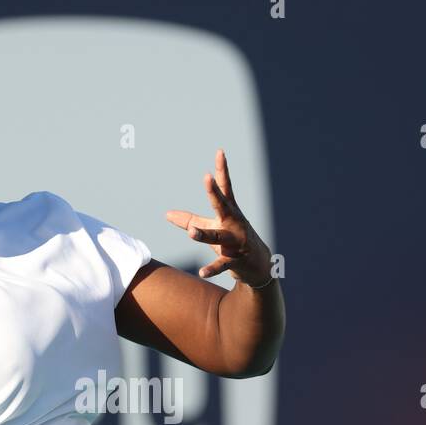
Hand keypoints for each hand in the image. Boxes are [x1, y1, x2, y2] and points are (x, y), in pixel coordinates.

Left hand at [165, 148, 272, 284]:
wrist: (259, 265)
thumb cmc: (232, 242)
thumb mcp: (211, 228)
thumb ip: (189, 221)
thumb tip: (166, 214)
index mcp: (229, 212)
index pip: (225, 187)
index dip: (222, 170)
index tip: (220, 152)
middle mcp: (234, 224)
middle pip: (223, 206)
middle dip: (215, 193)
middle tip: (207, 178)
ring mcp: (236, 242)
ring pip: (218, 237)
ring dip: (205, 234)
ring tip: (192, 233)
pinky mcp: (235, 260)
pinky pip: (222, 265)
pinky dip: (211, 269)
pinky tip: (201, 272)